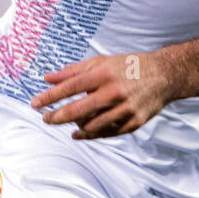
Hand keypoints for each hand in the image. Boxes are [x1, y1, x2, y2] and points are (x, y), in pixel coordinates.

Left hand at [30, 52, 176, 139]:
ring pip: (91, 125)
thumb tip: (47, 78)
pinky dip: (89, 135)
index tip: (34, 103)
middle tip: (45, 118)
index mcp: (104, 74)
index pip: (70, 87)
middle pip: (78, 110)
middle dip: (56, 116)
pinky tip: (79, 133)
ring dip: (75, 125)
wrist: (164, 76)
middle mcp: (114, 92)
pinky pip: (106, 133)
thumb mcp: (101, 62)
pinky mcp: (134, 122)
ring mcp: (125, 109)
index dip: (50, 96)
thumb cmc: (128, 67)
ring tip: (67, 120)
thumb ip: (73, 71)